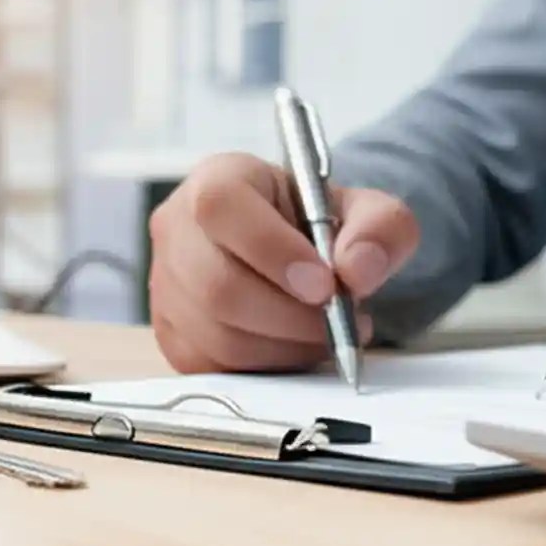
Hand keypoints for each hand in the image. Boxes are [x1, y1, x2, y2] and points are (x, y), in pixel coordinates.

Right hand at [148, 153, 419, 373]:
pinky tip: (296, 345)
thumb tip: (358, 269)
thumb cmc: (320, 225)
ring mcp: (166, 285)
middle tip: (340, 319)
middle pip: (217, 285)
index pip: (221, 206)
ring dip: (286, 345)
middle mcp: (177, 229)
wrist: (297, 252)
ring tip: (326, 331)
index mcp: (218, 179)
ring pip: (219, 334)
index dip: (272, 250)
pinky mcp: (172, 334)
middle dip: (291, 315)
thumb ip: (380, 228)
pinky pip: (216, 365)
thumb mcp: (367, 211)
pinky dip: (268, 364)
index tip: (324, 283)